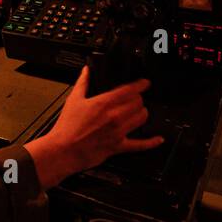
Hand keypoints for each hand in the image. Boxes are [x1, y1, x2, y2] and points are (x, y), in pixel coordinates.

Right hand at [24, 67, 159, 188]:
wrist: (63, 150)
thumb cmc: (67, 128)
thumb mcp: (73, 100)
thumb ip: (83, 83)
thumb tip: (87, 71)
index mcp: (103, 103)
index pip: (129, 90)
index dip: (140, 84)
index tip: (144, 83)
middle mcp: (114, 117)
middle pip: (138, 102)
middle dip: (138, 98)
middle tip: (135, 98)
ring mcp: (118, 132)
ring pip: (141, 118)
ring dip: (142, 113)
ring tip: (138, 111)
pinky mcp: (118, 147)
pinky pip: (140, 145)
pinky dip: (151, 142)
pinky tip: (158, 139)